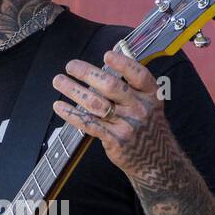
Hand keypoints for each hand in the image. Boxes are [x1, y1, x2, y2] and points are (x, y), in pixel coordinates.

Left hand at [51, 49, 175, 180]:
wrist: (156, 162)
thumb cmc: (147, 127)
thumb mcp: (150, 103)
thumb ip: (133, 83)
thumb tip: (117, 53)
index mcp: (151, 95)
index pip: (139, 75)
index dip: (123, 64)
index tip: (106, 55)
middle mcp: (140, 109)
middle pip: (111, 86)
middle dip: (88, 73)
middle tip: (70, 65)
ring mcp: (127, 125)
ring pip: (96, 104)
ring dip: (74, 90)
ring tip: (58, 81)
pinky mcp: (115, 140)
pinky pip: (89, 123)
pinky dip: (72, 114)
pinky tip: (59, 106)